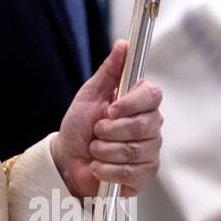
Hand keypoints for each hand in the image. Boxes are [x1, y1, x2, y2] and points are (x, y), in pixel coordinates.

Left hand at [52, 40, 162, 197]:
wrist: (67, 160)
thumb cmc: (79, 126)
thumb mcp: (89, 95)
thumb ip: (109, 71)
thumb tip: (123, 44)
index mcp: (140, 103)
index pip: (153, 95)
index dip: (131, 103)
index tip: (110, 109)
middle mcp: (151, 126)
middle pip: (144, 126)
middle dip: (110, 131)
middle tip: (96, 132)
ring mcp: (150, 152)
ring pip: (135, 151)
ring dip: (104, 151)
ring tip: (95, 149)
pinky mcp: (144, 176)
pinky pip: (131, 173)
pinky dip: (107, 170)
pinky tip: (99, 167)